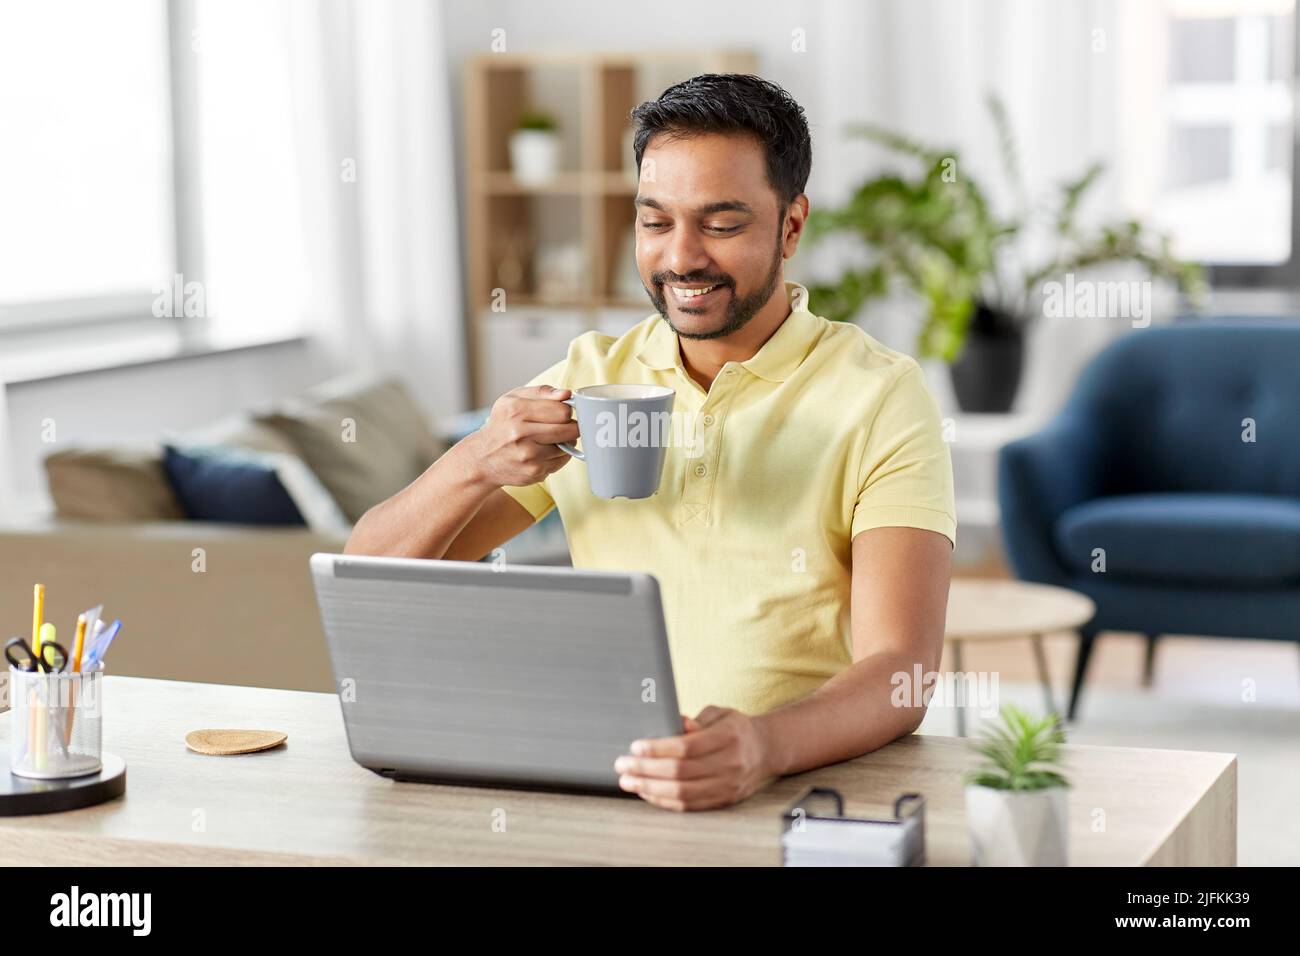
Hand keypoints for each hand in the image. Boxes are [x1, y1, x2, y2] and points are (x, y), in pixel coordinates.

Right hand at [464, 385, 579, 488]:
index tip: (560, 413)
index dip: (566, 411)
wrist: (482, 458)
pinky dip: (558, 456)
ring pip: (568, 446)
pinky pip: (561, 461)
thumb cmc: (502, 424)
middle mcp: (521, 433)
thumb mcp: (514, 399)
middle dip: (570, 427)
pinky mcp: (534, 472)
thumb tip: (566, 394)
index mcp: (516, 410)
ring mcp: (528, 455)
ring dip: (565, 442)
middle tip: (561, 426)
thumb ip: (542, 392)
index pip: (562, 411)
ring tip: (547, 440)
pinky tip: (543, 452)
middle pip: (569, 429)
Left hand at [614, 706, 775, 810]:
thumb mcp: (718, 713)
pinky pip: (689, 805)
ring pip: (682, 793)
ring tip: (629, 781)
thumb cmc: (735, 728)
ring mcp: (728, 785)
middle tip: (623, 765)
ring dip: (650, 788)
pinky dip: (664, 801)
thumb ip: (695, 719)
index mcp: (728, 736)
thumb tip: (672, 724)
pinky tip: (648, 792)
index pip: (686, 747)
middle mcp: (730, 763)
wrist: (766, 750)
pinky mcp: (724, 800)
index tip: (635, 747)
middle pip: (680, 772)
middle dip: (646, 770)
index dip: (658, 749)